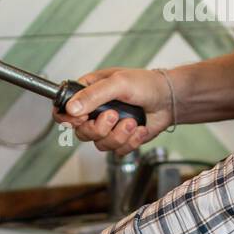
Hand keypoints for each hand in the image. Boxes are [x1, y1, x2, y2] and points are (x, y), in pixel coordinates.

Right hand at [53, 67, 174, 156]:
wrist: (170, 100)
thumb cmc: (146, 84)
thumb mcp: (118, 83)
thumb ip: (93, 95)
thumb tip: (71, 108)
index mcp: (88, 92)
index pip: (63, 110)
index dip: (69, 120)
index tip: (82, 118)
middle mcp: (95, 111)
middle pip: (81, 132)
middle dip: (99, 128)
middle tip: (114, 116)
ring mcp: (108, 126)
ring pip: (99, 144)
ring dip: (118, 135)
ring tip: (132, 122)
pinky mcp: (121, 138)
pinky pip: (117, 151)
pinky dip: (131, 142)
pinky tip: (139, 129)